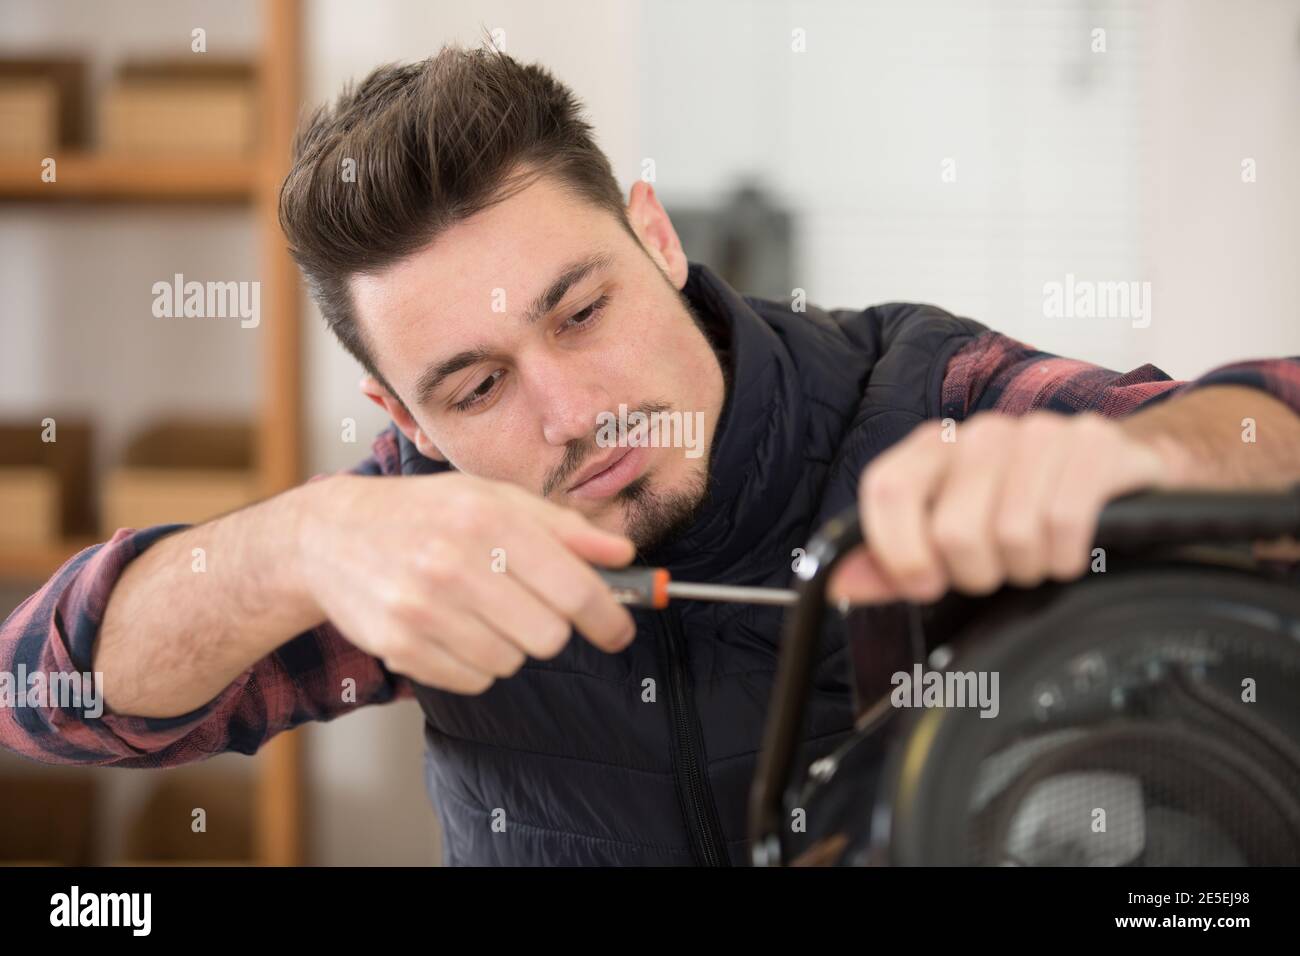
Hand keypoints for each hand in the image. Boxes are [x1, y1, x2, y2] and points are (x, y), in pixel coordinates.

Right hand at [296, 473, 636, 693]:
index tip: (619, 630)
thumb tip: (623, 557)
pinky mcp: (399, 646)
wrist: (333, 535)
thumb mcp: (495, 499)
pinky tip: (451, 627)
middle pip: (548, 636)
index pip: (574, 589)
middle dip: (550, 626)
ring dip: (509, 643)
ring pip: (511, 662)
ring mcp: (422, 608)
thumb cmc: (427, 513)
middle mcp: (454, 563)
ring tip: (479, 609)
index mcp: (488, 519)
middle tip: (530, 606)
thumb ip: (564, 529)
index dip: (609, 617)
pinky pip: (473, 680)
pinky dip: (474, 662)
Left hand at [829, 411, 1170, 603]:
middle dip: (977, 574)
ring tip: (1035, 558)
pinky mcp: (1094, 445)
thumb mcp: (955, 540)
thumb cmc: (1026, 514)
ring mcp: (1039, 433)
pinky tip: (1070, 553)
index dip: (900, 551)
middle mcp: (981, 434)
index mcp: (934, 449)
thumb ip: (895, 562)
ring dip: (1027, 568)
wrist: (1120, 479)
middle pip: (953, 529)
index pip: (888, 488)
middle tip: (997, 571)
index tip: (924, 585)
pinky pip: (1065, 521)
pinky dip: (1066, 556)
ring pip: (1012, 532)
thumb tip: (840, 582)